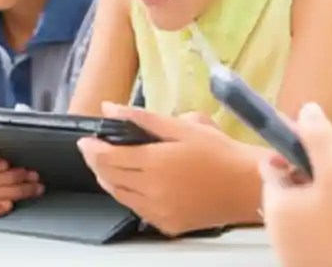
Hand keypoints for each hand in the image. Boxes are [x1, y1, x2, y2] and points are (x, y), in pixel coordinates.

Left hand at [79, 102, 256, 236]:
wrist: (246, 186)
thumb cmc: (220, 152)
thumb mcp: (184, 126)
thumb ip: (143, 118)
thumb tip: (110, 107)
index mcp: (154, 163)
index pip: (107, 157)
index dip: (91, 148)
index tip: (85, 140)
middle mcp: (151, 191)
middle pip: (108, 177)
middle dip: (97, 162)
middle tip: (96, 149)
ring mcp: (158, 211)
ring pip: (119, 196)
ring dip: (109, 179)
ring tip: (112, 165)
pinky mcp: (166, 225)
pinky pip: (137, 210)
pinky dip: (129, 195)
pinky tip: (136, 183)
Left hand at [260, 103, 331, 266]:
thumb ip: (316, 135)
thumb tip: (305, 111)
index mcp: (278, 211)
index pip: (270, 172)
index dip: (291, 154)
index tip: (313, 149)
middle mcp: (280, 240)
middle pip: (286, 198)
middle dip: (307, 180)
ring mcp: (296, 259)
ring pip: (303, 220)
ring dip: (318, 204)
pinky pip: (316, 241)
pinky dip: (329, 229)